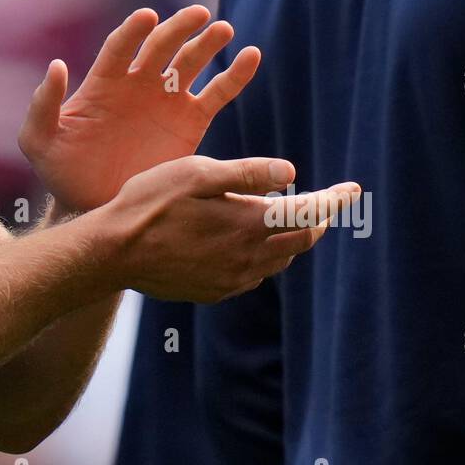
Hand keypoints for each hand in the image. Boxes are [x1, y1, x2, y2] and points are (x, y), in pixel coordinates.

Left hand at [18, 6, 260, 211]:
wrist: (94, 206)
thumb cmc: (62, 172)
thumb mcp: (40, 142)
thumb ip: (44, 105)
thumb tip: (58, 66)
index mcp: (104, 82)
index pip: (120, 47)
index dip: (133, 32)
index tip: (147, 17)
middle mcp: (138, 83)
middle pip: (161, 46)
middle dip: (179, 28)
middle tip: (198, 15)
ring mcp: (167, 100)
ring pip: (191, 62)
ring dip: (208, 43)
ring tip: (224, 30)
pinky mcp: (191, 122)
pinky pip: (217, 93)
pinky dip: (235, 74)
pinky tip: (252, 55)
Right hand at [105, 154, 359, 302]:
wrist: (111, 253)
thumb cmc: (149, 203)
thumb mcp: (196, 173)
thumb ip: (246, 173)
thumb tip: (291, 173)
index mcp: (247, 224)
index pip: (308, 214)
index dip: (334, 200)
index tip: (353, 190)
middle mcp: (247, 258)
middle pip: (301, 242)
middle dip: (318, 220)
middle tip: (325, 203)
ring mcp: (231, 280)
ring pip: (279, 260)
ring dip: (291, 239)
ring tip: (288, 218)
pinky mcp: (214, 291)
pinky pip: (254, 275)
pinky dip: (265, 256)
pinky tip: (249, 242)